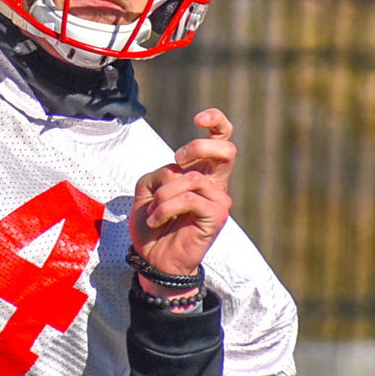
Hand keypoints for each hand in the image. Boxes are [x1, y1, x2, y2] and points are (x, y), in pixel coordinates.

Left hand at [129, 108, 234, 293]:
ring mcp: (219, 201)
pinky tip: (157, 219)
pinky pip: (190, 199)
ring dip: (164, 194)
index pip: (222, 139)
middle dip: (197, 148)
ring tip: (154, 211)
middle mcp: (215, 184)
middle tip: (176, 160)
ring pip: (194, 178)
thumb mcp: (148, 187)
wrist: (153, 258)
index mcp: (202, 172)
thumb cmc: (152, 222)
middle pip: (226, 150)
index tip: (199, 117)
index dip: (217, 121)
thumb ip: (162, 173)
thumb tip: (178, 172)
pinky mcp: (217, 217)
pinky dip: (166, 207)